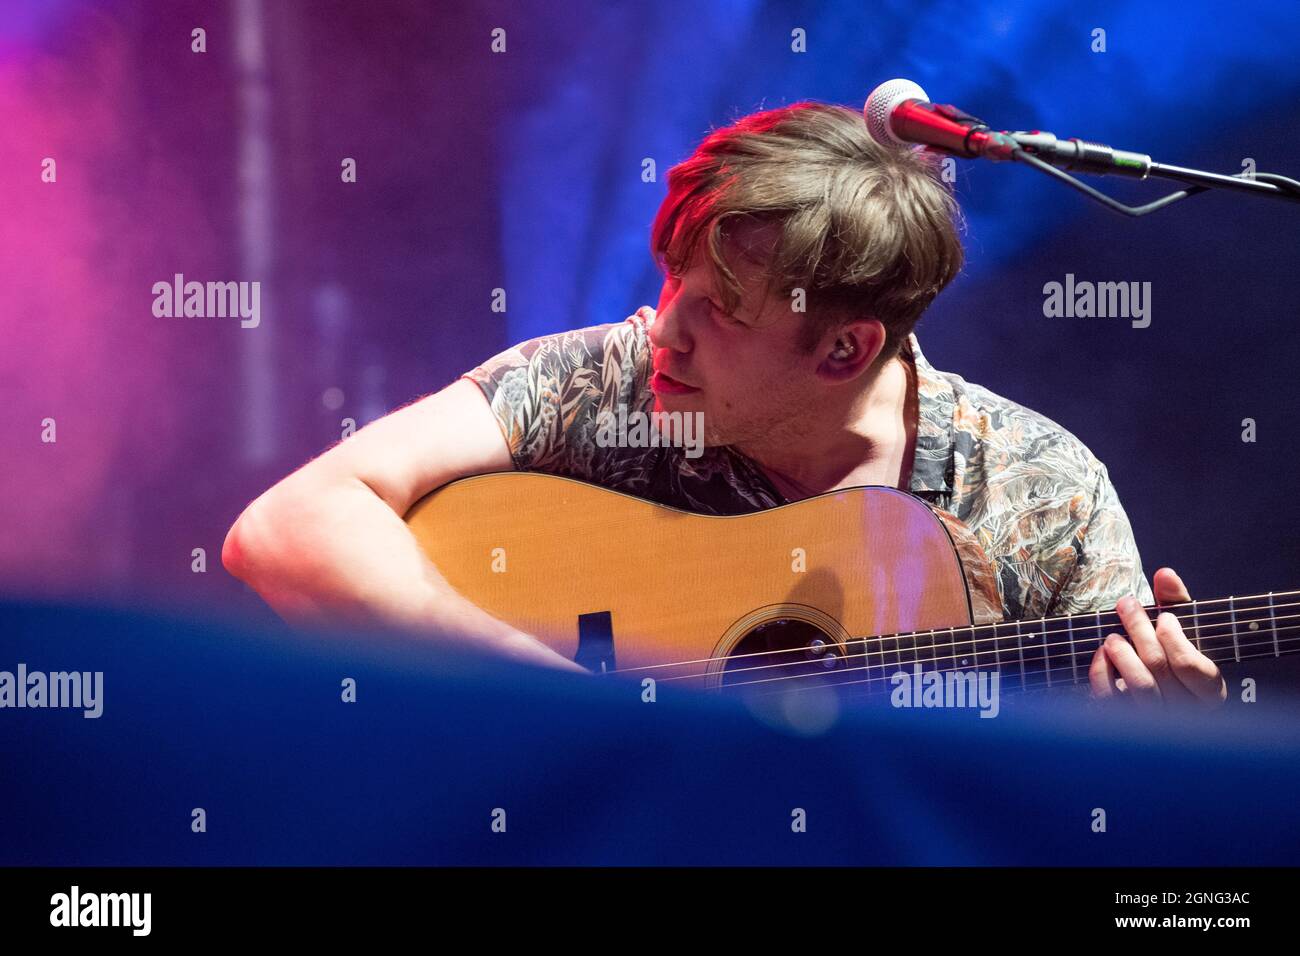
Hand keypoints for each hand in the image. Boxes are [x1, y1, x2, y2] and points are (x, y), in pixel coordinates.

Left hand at [1088, 567, 1226, 708]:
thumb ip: (1176, 602)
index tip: (1163, 617)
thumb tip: (1165, 574)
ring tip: (1113, 635)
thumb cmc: (1172, 657)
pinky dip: (1101, 674)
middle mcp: (1187, 712)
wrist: (1155, 696)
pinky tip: (1100, 654)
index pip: (1191, 665)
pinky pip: (1111, 700)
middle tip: (1127, 605)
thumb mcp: (1182, 629)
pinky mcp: (1125, 722)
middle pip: (1160, 668)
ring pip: (1140, 687)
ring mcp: (1157, 722)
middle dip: (1140, 630)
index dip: (1174, 637)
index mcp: (1210, 692)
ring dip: (1123, 654)